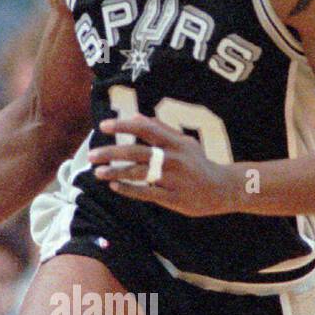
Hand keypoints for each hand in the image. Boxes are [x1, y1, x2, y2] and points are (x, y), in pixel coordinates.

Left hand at [89, 116, 235, 216]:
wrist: (223, 188)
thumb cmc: (199, 164)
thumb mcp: (185, 142)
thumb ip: (162, 129)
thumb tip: (136, 116)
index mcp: (174, 142)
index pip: (144, 128)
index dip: (122, 125)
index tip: (103, 126)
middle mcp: (173, 158)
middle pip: (136, 152)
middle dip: (111, 153)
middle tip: (91, 155)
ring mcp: (173, 179)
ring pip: (138, 174)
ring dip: (115, 173)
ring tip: (98, 173)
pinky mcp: (173, 198)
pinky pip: (146, 193)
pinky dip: (129, 190)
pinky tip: (115, 187)